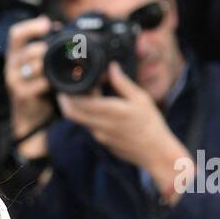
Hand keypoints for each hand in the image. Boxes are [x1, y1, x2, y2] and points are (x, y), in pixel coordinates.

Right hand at [3, 15, 55, 158]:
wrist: (31, 119)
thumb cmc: (39, 89)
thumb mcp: (40, 66)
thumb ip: (46, 48)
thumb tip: (59, 26)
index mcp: (15, 56)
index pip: (16, 33)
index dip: (31, 26)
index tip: (47, 24)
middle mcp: (11, 67)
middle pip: (26, 48)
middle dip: (44, 49)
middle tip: (59, 52)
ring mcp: (15, 82)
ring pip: (33, 65)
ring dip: (49, 66)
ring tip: (60, 70)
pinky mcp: (21, 95)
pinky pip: (40, 83)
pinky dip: (51, 82)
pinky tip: (57, 85)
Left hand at [57, 62, 189, 202]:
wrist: (154, 151)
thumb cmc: (150, 124)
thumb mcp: (140, 99)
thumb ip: (122, 83)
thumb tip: (112, 67)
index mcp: (110, 112)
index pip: (78, 103)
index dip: (69, 93)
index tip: (70, 82)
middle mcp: (100, 125)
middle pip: (71, 113)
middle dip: (65, 100)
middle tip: (67, 89)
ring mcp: (99, 135)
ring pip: (79, 119)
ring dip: (78, 107)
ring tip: (88, 94)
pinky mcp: (101, 141)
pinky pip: (88, 125)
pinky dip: (87, 115)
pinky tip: (97, 107)